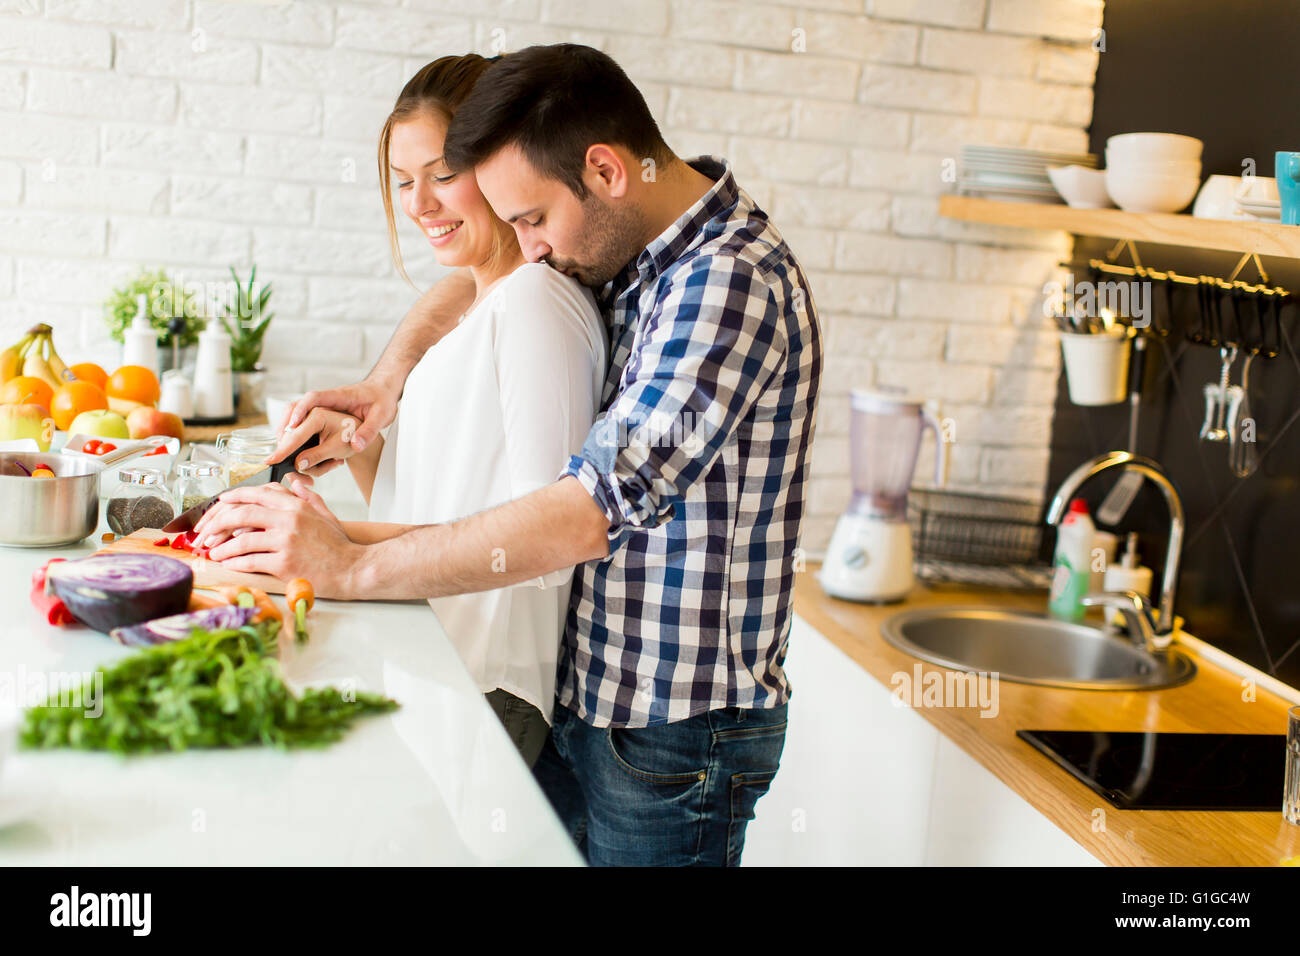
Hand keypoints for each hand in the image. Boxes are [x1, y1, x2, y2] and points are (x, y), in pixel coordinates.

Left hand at [194, 477, 364, 597]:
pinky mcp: (285, 563)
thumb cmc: (338, 545)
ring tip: (213, 552)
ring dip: (222, 547)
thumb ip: (307, 497)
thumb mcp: (324, 514)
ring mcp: (286, 541)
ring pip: (241, 539)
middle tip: (205, 533)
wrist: (354, 569)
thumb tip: (294, 482)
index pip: (257, 494)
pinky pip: (250, 561)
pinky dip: (234, 562)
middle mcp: (289, 519)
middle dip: (217, 523)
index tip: (219, 504)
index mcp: (296, 505)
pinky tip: (227, 564)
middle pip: (242, 514)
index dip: (233, 497)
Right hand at [268, 378, 398, 471]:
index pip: (314, 398)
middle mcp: (327, 400)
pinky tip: (292, 446)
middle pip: (297, 406)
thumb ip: (369, 431)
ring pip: (295, 413)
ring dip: (286, 429)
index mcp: (340, 396)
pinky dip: (294, 432)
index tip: (292, 426)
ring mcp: (323, 406)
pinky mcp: (322, 413)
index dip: (300, 410)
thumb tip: (356, 446)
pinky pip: (302, 420)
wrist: (384, 391)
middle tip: (280, 445)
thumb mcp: (381, 416)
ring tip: (282, 447)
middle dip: (285, 424)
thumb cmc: (382, 399)